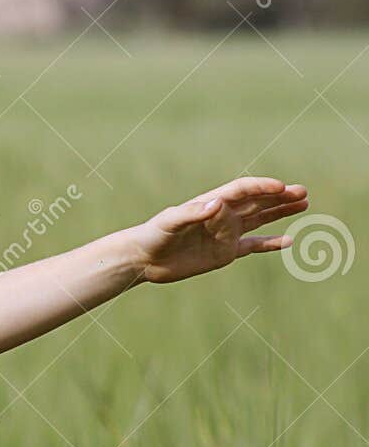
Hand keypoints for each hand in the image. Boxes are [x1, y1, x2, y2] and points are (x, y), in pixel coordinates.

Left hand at [125, 176, 307, 284]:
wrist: (144, 259)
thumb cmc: (154, 235)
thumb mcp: (169, 222)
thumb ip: (193, 212)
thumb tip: (217, 203)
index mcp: (211, 203)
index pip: (243, 191)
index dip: (263, 187)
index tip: (282, 187)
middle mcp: (222, 216)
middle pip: (257, 201)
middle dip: (279, 196)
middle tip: (302, 192)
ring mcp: (226, 233)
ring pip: (260, 219)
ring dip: (280, 211)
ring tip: (303, 203)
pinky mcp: (225, 252)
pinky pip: (253, 246)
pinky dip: (270, 243)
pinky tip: (288, 240)